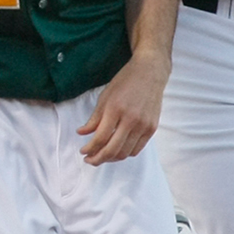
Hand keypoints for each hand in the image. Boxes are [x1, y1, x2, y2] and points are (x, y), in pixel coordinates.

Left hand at [77, 50, 168, 164]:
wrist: (149, 73)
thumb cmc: (124, 82)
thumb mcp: (104, 97)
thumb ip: (94, 118)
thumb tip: (81, 133)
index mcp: (115, 110)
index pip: (100, 138)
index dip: (90, 148)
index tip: (82, 152)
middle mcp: (131, 120)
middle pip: (113, 149)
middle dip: (98, 159)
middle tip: (89, 160)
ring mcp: (144, 125)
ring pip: (125, 152)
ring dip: (111, 158)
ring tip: (101, 156)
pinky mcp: (152, 128)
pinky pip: (137, 148)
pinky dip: (125, 153)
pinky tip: (116, 151)